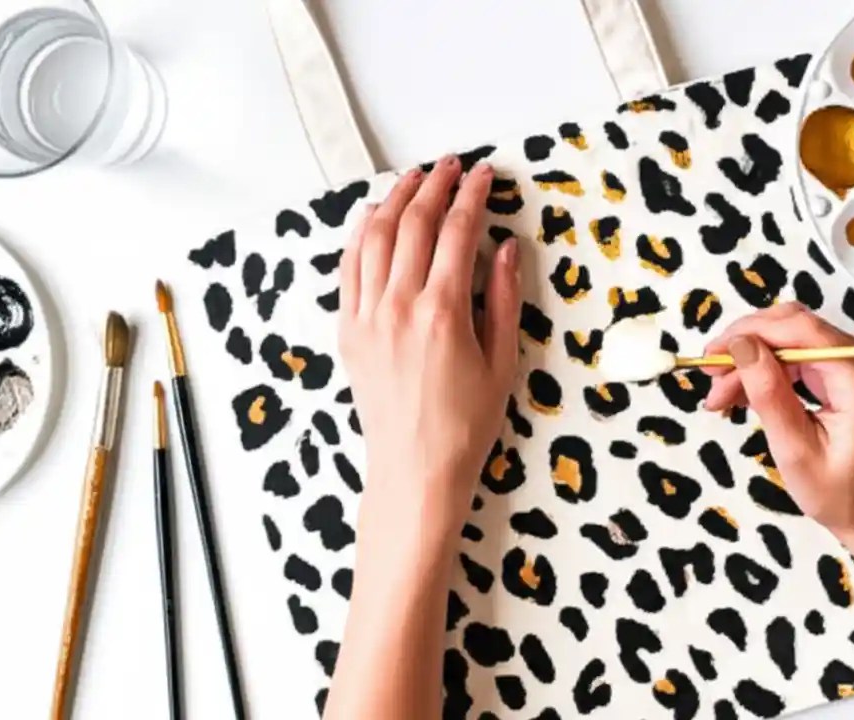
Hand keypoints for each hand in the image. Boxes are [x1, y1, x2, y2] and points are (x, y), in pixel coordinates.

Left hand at [337, 156, 520, 534]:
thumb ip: (504, 299)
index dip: (472, 196)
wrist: (415, 470)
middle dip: (434, 186)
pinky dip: (360, 234)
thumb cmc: (466, 425)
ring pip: (376, 237)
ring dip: (395, 199)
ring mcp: (367, 317)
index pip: (457, 232)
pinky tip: (372, 216)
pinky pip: (349, 268)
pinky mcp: (349, 331)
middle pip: (414, 224)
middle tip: (452, 166)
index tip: (483, 175)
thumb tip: (505, 248)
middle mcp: (399, 307)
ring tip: (413, 179)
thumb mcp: (503, 363)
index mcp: (444, 313)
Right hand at [702, 304, 853, 544]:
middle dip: (749, 346)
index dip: (750, 332)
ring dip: (757, 359)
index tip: (712, 353)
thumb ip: (769, 394)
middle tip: (713, 378)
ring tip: (725, 394)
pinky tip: (750, 391)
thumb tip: (740, 344)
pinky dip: (776, 368)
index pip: (801, 330)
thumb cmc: (842, 496)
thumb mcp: (795, 452)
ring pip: (798, 338)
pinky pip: (808, 353)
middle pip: (798, 327)